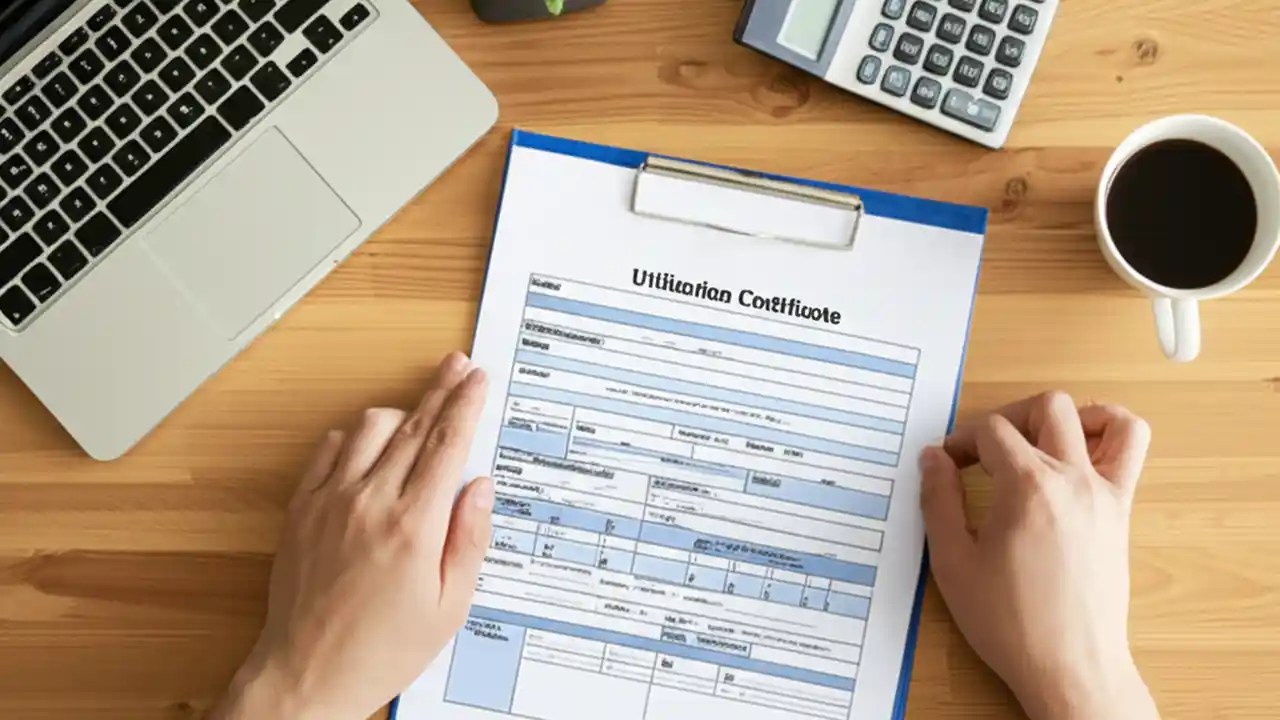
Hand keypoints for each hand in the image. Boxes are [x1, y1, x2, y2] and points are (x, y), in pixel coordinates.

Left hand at [209, 352, 492, 719]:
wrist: (308, 673)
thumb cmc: (383, 649)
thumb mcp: (450, 606)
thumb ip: (470, 539)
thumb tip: (480, 486)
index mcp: (414, 526)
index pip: (447, 444)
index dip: (466, 404)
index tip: (478, 380)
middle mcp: (370, 502)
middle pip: (414, 425)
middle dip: (441, 390)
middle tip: (458, 366)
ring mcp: (330, 502)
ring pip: (368, 427)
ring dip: (399, 414)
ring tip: (418, 417)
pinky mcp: (301, 510)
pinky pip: (327, 450)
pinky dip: (352, 438)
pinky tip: (368, 448)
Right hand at [919, 392, 1159, 719]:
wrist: (1069, 666)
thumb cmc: (1009, 621)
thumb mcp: (953, 561)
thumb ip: (939, 500)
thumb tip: (933, 458)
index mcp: (1028, 487)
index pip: (991, 431)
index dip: (960, 440)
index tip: (946, 464)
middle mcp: (1073, 479)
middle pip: (1045, 408)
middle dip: (1007, 417)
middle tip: (984, 451)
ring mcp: (1105, 494)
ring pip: (1105, 418)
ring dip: (1070, 416)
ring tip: (1038, 440)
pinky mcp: (1120, 512)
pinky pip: (1131, 452)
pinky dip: (1110, 435)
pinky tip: (1079, 455)